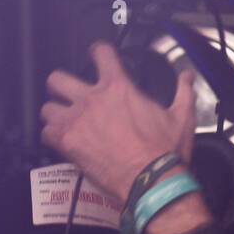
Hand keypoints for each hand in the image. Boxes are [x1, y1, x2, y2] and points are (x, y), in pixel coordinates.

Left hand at [40, 42, 197, 203]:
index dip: (98, 52)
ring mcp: (77, 120)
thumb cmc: (165, 152)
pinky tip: (61, 143)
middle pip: (58, 79)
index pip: (101, 54)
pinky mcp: (68, 143)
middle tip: (67, 95)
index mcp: (119, 87)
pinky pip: (46, 134)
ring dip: (54, 115)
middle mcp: (92, 99)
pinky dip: (52, 138)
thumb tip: (187, 77)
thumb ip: (183, 93)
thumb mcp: (181, 118)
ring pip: (47, 108)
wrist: (152, 181)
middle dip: (60, 87)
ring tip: (62, 123)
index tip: (96, 56)